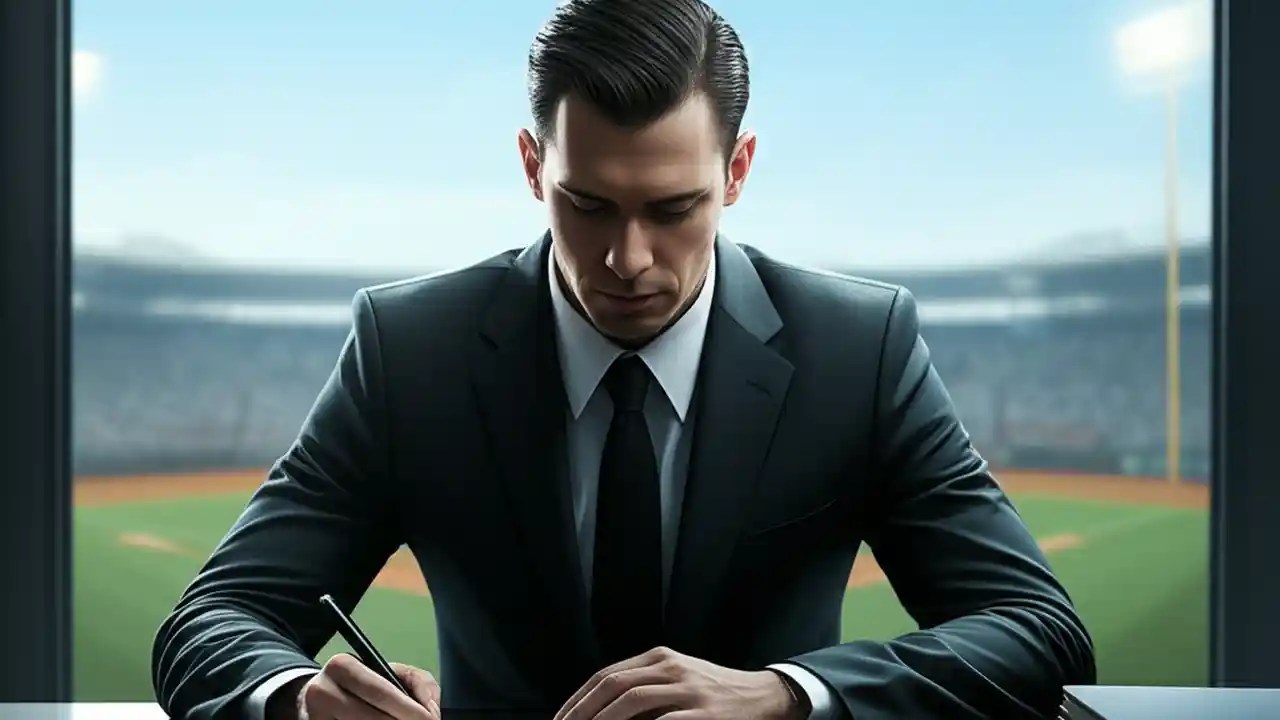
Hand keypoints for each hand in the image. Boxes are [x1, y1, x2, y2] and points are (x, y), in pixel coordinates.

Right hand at [290, 653, 441, 718]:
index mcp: (342, 666)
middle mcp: (322, 691)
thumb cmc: (363, 685)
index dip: (409, 711)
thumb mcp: (390, 673)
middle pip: (372, 718)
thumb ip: (419, 683)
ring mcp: (315, 716)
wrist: (317, 697)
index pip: (381, 692)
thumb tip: (432, 709)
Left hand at [554, 646, 805, 719]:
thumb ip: (643, 688)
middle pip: (613, 686)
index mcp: (659, 657)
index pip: (606, 676)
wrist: (762, 696)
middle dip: (582, 713)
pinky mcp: (703, 715)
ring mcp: (688, 690)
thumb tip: (599, 712)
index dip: (578, 700)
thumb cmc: (713, 693)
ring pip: (632, 701)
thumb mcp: (677, 679)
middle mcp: (670, 668)